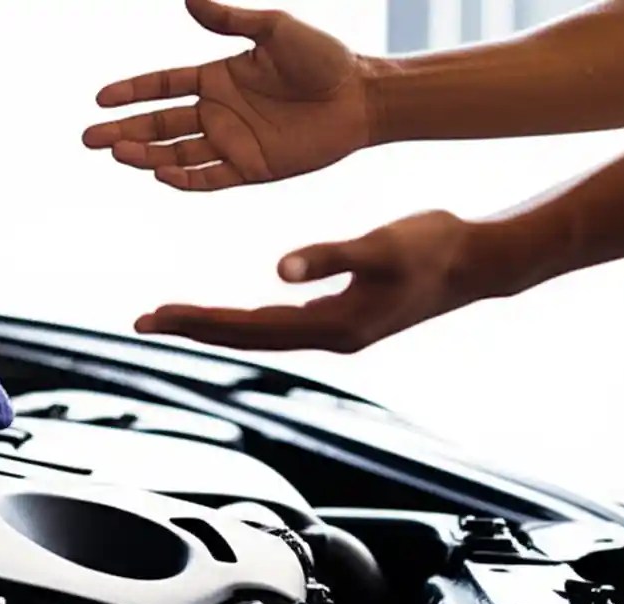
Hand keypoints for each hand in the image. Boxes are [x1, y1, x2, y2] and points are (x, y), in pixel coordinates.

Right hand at [83, 0, 375, 190]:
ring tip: (117, 153)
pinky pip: (209, 178)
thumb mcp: (274, 30)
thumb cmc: (323, 58)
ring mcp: (232, 142)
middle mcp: (219, 111)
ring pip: (176, 153)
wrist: (362, 97)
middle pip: (159, 124)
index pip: (163, 86)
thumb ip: (229, 20)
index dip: (131, 92)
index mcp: (218, 77)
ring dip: (145, 155)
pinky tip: (160, 174)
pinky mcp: (251, 169)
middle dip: (123, 132)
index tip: (100, 99)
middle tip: (89, 139)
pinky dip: (183, 179)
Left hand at [135, 211, 482, 351]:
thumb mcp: (381, 245)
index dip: (198, 321)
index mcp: (331, 326)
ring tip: (174, 319)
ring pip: (259, 334)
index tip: (156, 316)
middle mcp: (328, 338)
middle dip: (192, 328)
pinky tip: (232, 316)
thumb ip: (329, 256)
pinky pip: (279, 324)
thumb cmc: (435, 248)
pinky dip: (246, 322)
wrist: (480, 263)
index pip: (246, 327)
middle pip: (244, 338)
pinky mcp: (344, 318)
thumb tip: (279, 270)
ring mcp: (336, 331)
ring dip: (215, 327)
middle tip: (143, 321)